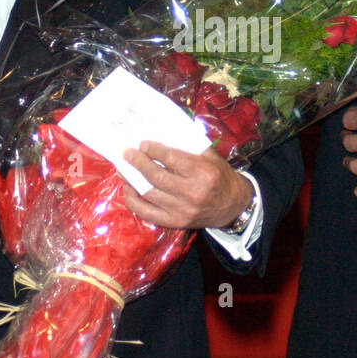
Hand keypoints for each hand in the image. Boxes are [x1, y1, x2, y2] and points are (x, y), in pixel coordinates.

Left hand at [122, 141, 252, 229]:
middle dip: (138, 163)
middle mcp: (192, 192)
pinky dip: (134, 202)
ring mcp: (182, 210)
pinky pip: (148, 213)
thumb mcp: (211, 157)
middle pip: (157, 176)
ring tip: (123, 169)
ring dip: (132, 180)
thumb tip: (160, 135)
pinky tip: (128, 190)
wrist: (233, 206)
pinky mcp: (176, 222)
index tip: (142, 144)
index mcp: (203, 172)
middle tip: (127, 153)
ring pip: (150, 194)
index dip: (154, 150)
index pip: (172, 159)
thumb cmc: (220, 176)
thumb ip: (189, 147)